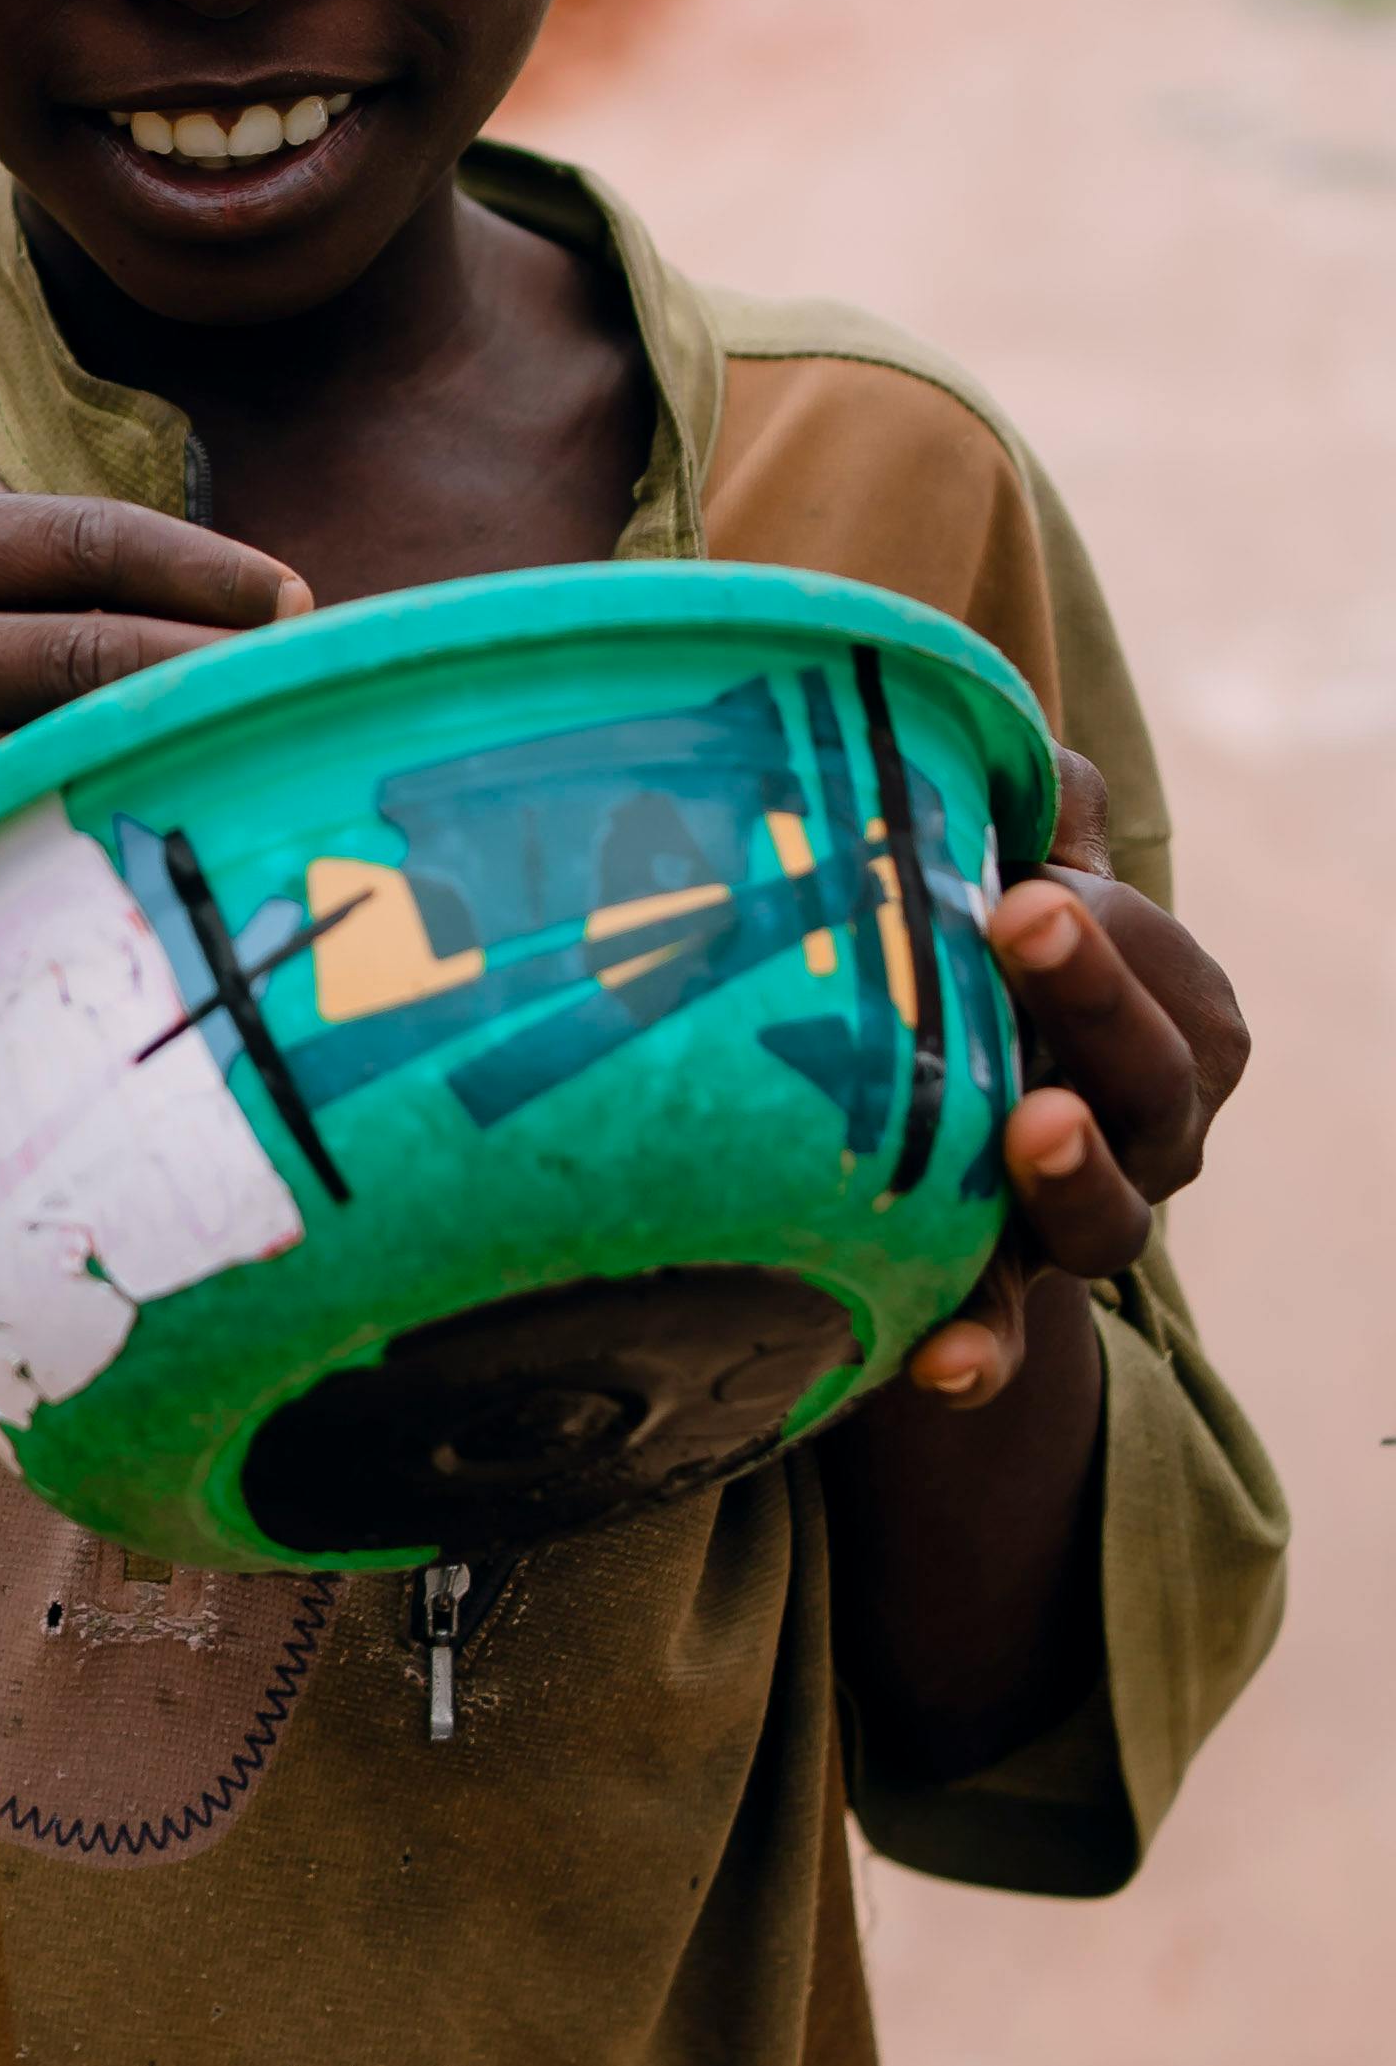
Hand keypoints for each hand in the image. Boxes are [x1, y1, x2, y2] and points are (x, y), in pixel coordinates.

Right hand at [0, 493, 309, 926]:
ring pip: (70, 734)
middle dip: (214, 662)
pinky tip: (175, 809)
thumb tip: (260, 599)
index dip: (207, 565)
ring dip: (178, 742)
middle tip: (305, 682)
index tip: (296, 599)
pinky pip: (31, 812)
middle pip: (94, 640)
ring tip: (264, 745)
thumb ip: (55, 582)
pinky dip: (113, 806)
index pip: (88, 535)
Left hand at [906, 746, 1247, 1408]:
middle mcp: (1149, 1130)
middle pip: (1151, 1078)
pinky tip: (936, 1360)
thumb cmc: (992, 961)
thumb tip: (1021, 747)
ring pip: (1107, 1218)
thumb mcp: (1027, 878)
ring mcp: (1079, 1221)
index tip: (1029, 875)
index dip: (1111, 929)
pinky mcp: (997, 1295)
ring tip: (1032, 1119)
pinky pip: (1002, 1337)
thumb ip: (1040, 814)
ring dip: (1072, 1172)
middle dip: (1095, 997)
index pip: (1168, 972)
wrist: (956, 1115)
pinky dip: (981, 1352)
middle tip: (1026, 914)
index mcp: (1172, 1023)